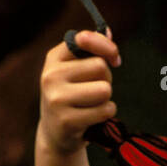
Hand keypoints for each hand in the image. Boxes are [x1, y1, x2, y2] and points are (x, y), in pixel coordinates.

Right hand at [37, 27, 120, 158]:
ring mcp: (57, 99)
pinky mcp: (67, 121)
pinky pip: (104, 110)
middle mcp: (51, 76)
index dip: (106, 47)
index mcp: (54, 58)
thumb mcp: (75, 71)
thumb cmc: (72, 97)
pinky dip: (106, 114)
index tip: (115, 58)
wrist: (56, 134)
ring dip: (106, 99)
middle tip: (94, 91)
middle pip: (100, 67)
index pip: (85, 40)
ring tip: (92, 105)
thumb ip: (92, 51)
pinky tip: (92, 118)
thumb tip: (108, 31)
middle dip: (106, 79)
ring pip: (104, 90)